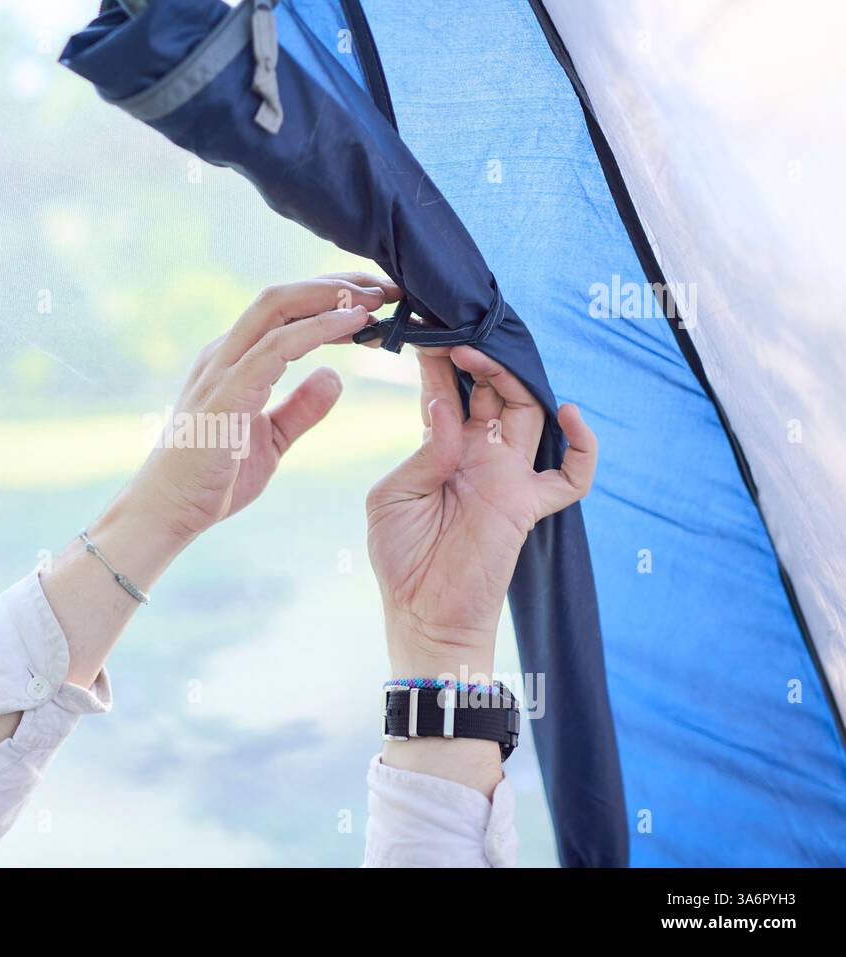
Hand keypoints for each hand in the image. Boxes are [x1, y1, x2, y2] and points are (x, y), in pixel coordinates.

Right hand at [45, 272, 398, 687]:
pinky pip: (277, 346)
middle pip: (283, 297)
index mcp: (233, 361)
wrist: (167, 513)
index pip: (284, 313)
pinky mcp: (227, 391)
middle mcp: (225, 353)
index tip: (376, 301)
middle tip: (388, 286)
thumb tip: (335, 376)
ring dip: (332, 296)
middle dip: (337, 284)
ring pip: (278, 308)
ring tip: (379, 296)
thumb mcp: (271, 440)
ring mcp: (222, 368)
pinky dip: (318, 328)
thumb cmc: (211, 480)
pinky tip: (353, 322)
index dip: (331, 299)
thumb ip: (301, 408)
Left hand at [367, 345, 596, 681]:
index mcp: (439, 448)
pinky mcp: (527, 506)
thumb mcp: (392, 496)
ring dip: (512, 380)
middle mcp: (477, 454)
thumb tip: (447, 408)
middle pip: (490, 391)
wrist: (422, 614)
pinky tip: (569, 415)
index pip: (445, 391)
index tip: (425, 329)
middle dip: (477, 359)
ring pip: (527, 413)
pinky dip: (584, 447)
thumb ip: (423, 452)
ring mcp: (506, 477)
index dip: (438, 361)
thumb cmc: (401, 556)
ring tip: (485, 355)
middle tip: (455, 334)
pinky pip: (571, 477)